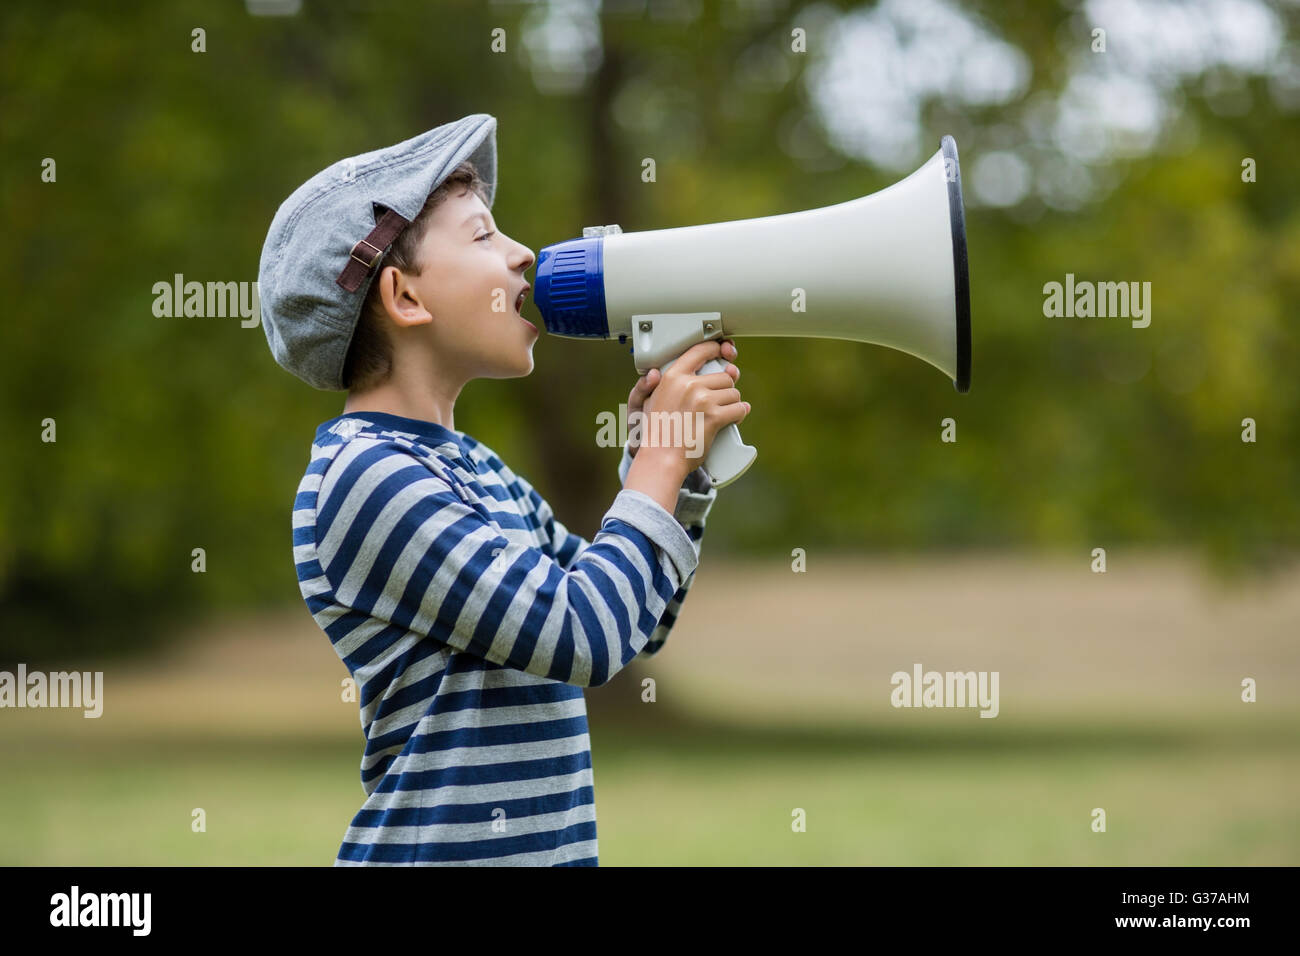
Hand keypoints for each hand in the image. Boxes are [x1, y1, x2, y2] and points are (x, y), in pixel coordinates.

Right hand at [627, 339, 741, 459]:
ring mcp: (702, 400)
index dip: (716, 349)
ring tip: (721, 412)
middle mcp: (689, 385)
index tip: (723, 351)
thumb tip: (674, 372)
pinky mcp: (714, 417)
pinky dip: (740, 414)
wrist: (661, 458)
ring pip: (733, 393)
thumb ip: (664, 382)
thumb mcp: (652, 399)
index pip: (700, 351)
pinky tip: (735, 417)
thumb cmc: (658, 432)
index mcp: (672, 376)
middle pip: (724, 376)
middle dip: (725, 389)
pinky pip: (739, 409)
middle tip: (717, 401)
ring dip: (732, 403)